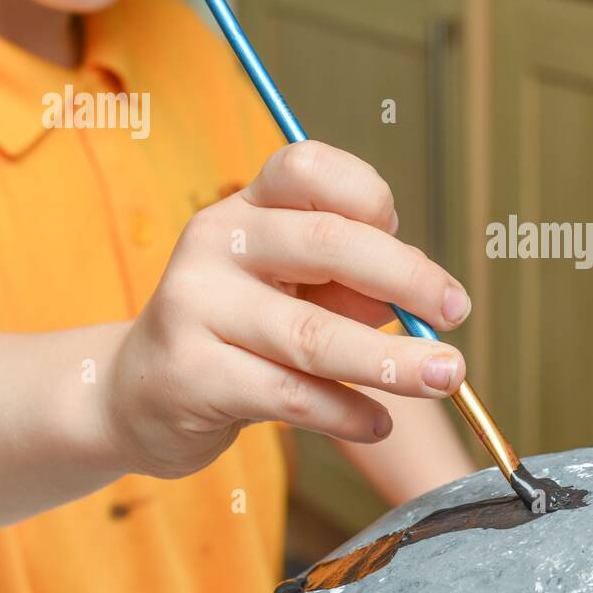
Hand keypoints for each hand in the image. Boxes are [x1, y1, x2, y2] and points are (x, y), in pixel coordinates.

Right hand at [101, 141, 469, 478]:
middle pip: (327, 242)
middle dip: (407, 279)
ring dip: (393, 360)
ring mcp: (194, 306)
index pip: (310, 169)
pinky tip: (379, 424)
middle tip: (455, 313)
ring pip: (314, 335)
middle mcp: (215, 241)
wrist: (137, 394)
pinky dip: (349, 413)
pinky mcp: (191, 375)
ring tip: (445, 376)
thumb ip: (354, 285)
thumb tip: (430, 300)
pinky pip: (291, 395)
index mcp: (246, 206)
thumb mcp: (295, 291)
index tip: (412, 250)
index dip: (373, 199)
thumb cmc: (242, 334)